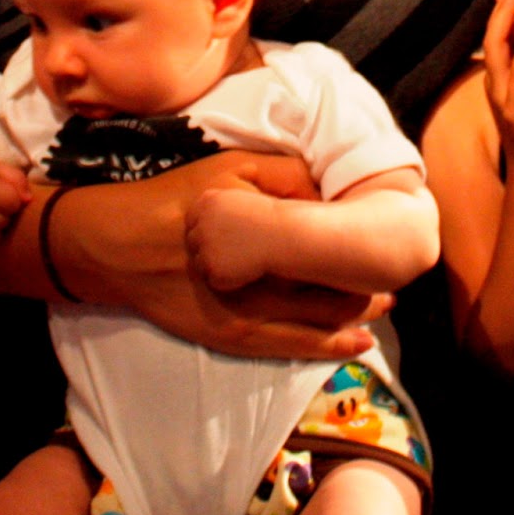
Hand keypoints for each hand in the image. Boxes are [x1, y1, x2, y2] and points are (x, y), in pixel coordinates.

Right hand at [50, 149, 384, 359]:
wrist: (115, 245)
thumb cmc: (176, 199)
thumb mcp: (231, 168)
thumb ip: (285, 176)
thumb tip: (331, 190)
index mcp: (263, 232)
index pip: (328, 243)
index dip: (362, 243)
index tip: (388, 232)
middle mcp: (258, 278)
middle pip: (330, 284)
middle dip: (365, 281)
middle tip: (398, 271)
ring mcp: (244, 314)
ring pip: (317, 319)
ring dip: (355, 314)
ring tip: (385, 304)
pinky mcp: (230, 336)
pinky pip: (290, 346)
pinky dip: (327, 346)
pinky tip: (355, 344)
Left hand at [186, 184, 276, 290]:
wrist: (282, 235)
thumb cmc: (265, 218)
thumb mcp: (235, 200)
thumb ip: (213, 209)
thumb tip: (195, 223)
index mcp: (206, 203)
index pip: (191, 220)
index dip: (204, 230)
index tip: (219, 236)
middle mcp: (201, 224)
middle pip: (192, 241)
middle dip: (206, 248)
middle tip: (231, 251)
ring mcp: (205, 247)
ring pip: (199, 263)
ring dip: (214, 264)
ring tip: (240, 259)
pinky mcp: (213, 269)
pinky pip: (212, 279)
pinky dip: (225, 279)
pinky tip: (243, 269)